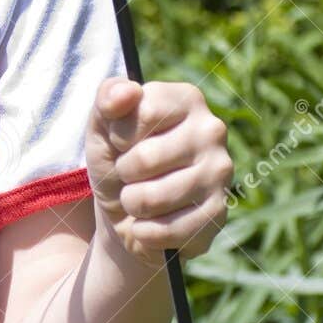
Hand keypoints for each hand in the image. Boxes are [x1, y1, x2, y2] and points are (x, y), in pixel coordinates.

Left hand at [85, 78, 233, 265]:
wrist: (127, 211)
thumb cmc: (117, 157)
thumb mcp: (102, 125)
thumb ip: (107, 98)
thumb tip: (127, 91)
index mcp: (187, 99)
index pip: (142, 113)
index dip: (118, 134)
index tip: (121, 140)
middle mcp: (212, 131)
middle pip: (145, 158)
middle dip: (123, 172)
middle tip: (129, 173)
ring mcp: (220, 173)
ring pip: (152, 198)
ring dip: (132, 202)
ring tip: (138, 197)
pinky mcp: (218, 214)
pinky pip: (166, 230)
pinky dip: (145, 231)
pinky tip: (150, 222)